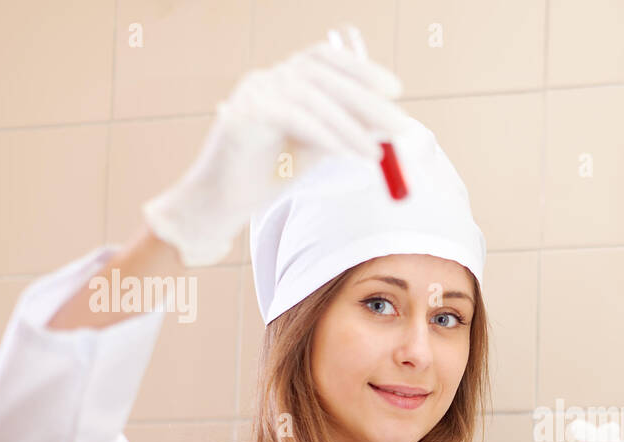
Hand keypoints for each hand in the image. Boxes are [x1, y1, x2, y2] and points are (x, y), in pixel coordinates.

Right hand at [142, 25, 410, 267]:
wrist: (223, 200)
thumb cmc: (270, 172)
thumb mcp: (318, 145)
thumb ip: (348, 127)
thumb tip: (389, 121)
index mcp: (285, 78)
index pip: (327, 59)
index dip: (362, 69)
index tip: (396, 89)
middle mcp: (269, 77)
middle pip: (325, 76)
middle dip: (368, 102)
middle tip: (400, 126)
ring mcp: (254, 92)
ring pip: (313, 98)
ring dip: (351, 126)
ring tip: (377, 154)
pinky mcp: (244, 114)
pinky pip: (294, 117)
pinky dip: (325, 134)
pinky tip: (348, 152)